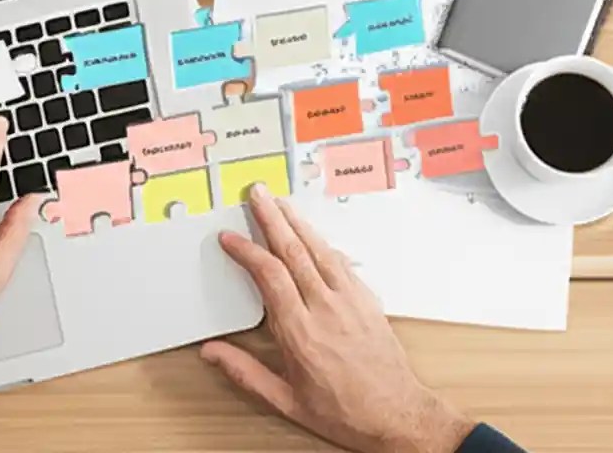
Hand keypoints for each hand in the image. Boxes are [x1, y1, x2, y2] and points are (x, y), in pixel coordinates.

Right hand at [201, 186, 473, 452]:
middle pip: (294, 251)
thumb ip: (245, 373)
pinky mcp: (367, 301)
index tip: (230, 238)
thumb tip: (214, 353)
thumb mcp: (287, 401)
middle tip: (257, 196)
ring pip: (319, 250)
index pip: (269, 276)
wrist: (397, 416)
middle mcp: (327, 310)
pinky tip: (313, 235)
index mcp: (301, 333)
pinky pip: (341, 262)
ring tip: (281, 203)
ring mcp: (351, 302)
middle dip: (272, 218)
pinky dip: (322, 243)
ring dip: (298, 222)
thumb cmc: (347, 411)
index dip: (247, 251)